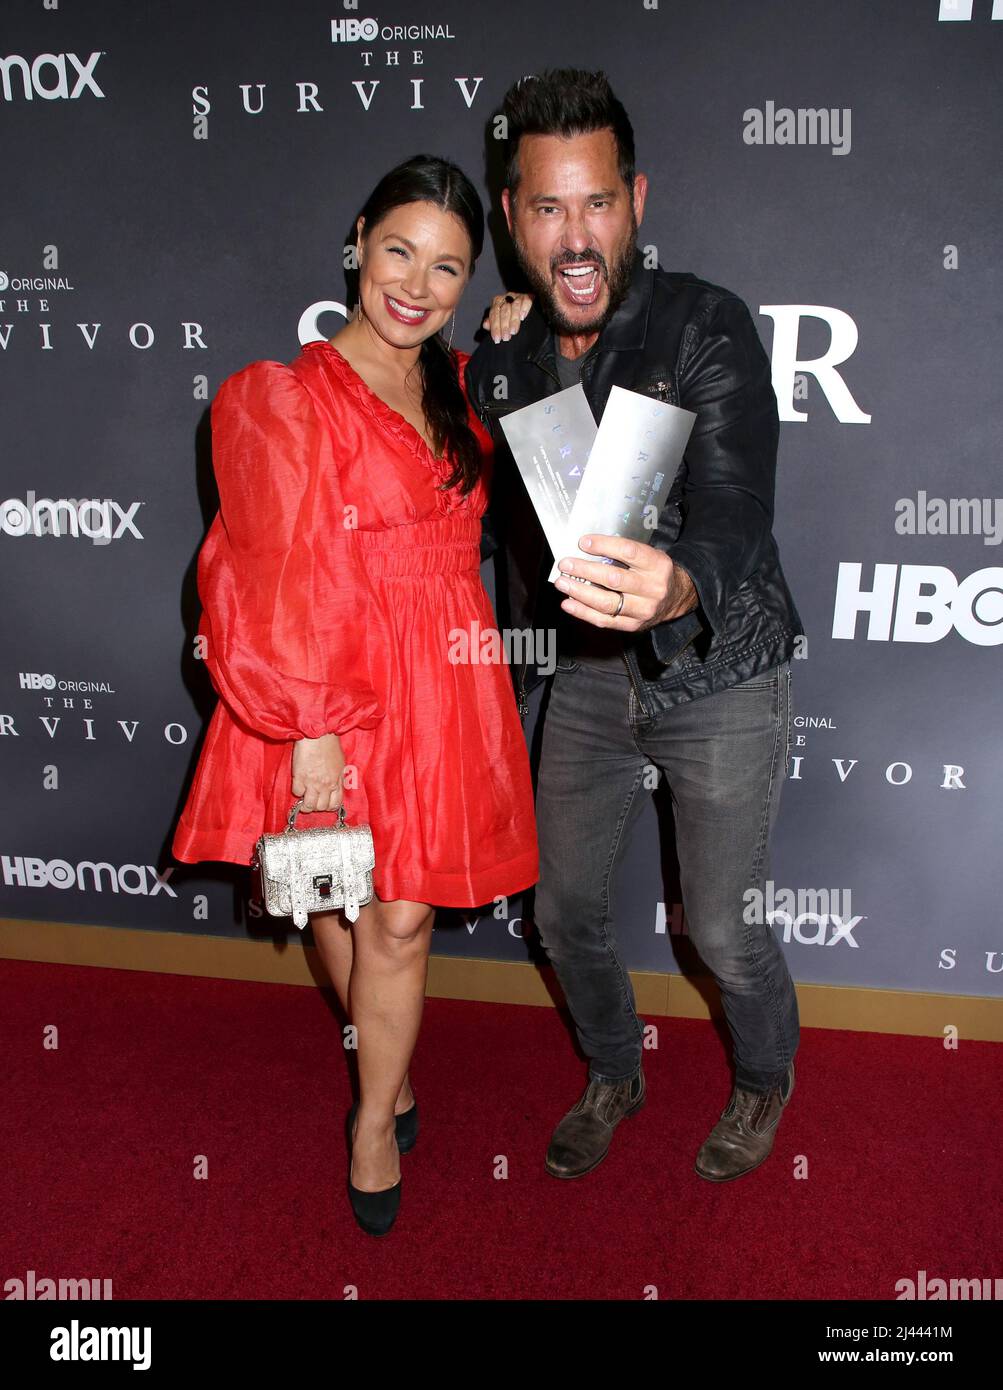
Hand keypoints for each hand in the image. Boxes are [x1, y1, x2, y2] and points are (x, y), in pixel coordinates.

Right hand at [291, 733, 345, 812]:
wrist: (318, 734)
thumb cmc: (329, 745)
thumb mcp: (340, 763)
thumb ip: (338, 778)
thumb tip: (334, 787)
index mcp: (337, 781)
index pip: (335, 804)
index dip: (329, 806)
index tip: (324, 803)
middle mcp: (326, 785)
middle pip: (321, 807)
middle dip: (317, 807)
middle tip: (313, 800)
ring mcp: (312, 782)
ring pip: (309, 805)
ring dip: (305, 805)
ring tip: (303, 800)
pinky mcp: (299, 777)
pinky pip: (297, 792)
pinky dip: (297, 791)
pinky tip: (298, 784)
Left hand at [482, 291, 532, 342]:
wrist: (528, 309)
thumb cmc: (510, 317)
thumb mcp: (500, 320)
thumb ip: (492, 323)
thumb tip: (485, 324)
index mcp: (497, 302)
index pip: (494, 314)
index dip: (495, 327)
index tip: (497, 338)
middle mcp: (507, 298)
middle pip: (504, 310)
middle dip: (504, 325)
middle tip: (506, 337)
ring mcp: (518, 296)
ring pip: (514, 306)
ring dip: (513, 320)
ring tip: (513, 331)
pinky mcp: (528, 296)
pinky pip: (526, 300)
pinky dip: (524, 308)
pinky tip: (523, 317)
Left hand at [552, 534, 697, 630]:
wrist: (676, 598)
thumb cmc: (654, 572)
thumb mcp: (649, 556)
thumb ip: (623, 553)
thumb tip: (586, 548)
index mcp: (657, 565)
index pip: (629, 552)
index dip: (604, 546)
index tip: (583, 542)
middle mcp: (652, 588)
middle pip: (614, 579)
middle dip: (585, 570)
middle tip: (566, 564)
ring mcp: (643, 610)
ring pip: (606, 602)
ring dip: (580, 592)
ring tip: (562, 583)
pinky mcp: (633, 625)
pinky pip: (604, 620)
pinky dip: (583, 612)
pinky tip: (568, 603)